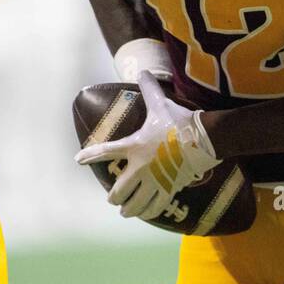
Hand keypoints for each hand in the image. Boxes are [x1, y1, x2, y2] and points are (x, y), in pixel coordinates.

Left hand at [76, 71, 220, 219]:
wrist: (205, 138)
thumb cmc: (181, 121)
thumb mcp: (162, 104)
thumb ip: (149, 89)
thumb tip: (143, 70)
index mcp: (135, 146)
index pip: (106, 151)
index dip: (90, 156)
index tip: (77, 160)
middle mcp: (140, 168)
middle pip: (117, 192)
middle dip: (114, 197)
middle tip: (113, 198)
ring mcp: (154, 181)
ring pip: (133, 205)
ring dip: (128, 209)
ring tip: (126, 210)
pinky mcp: (169, 189)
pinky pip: (154, 208)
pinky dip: (148, 211)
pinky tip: (145, 213)